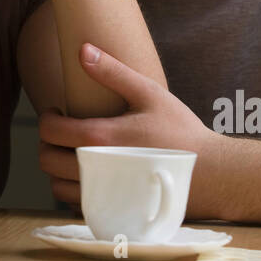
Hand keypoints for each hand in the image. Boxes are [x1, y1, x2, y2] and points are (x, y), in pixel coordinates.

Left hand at [38, 43, 211, 207]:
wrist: (213, 174)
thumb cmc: (182, 132)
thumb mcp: (149, 93)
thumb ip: (113, 72)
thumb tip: (82, 50)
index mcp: (100, 139)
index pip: (50, 131)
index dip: (47, 119)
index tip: (57, 112)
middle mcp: (95, 170)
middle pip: (47, 160)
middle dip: (47, 143)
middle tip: (63, 132)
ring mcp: (104, 195)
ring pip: (57, 187)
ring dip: (58, 170)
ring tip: (74, 153)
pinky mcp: (114, 211)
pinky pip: (79, 205)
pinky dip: (76, 191)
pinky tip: (91, 175)